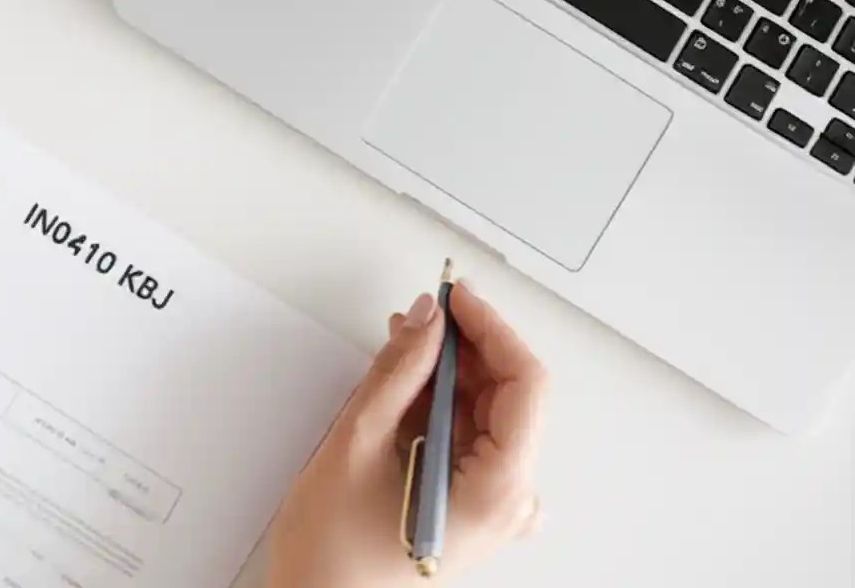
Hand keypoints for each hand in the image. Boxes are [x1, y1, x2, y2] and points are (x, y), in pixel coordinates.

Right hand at [266, 283, 547, 586]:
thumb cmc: (333, 558)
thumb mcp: (356, 445)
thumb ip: (397, 373)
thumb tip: (425, 322)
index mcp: (497, 492)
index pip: (525, 385)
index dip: (491, 329)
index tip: (457, 298)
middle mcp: (509, 504)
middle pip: (510, 399)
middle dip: (466, 348)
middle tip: (424, 314)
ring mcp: (492, 509)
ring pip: (488, 416)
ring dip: (449, 374)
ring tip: (403, 345)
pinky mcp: (470, 508)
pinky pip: (470, 441)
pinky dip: (441, 406)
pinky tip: (406, 385)